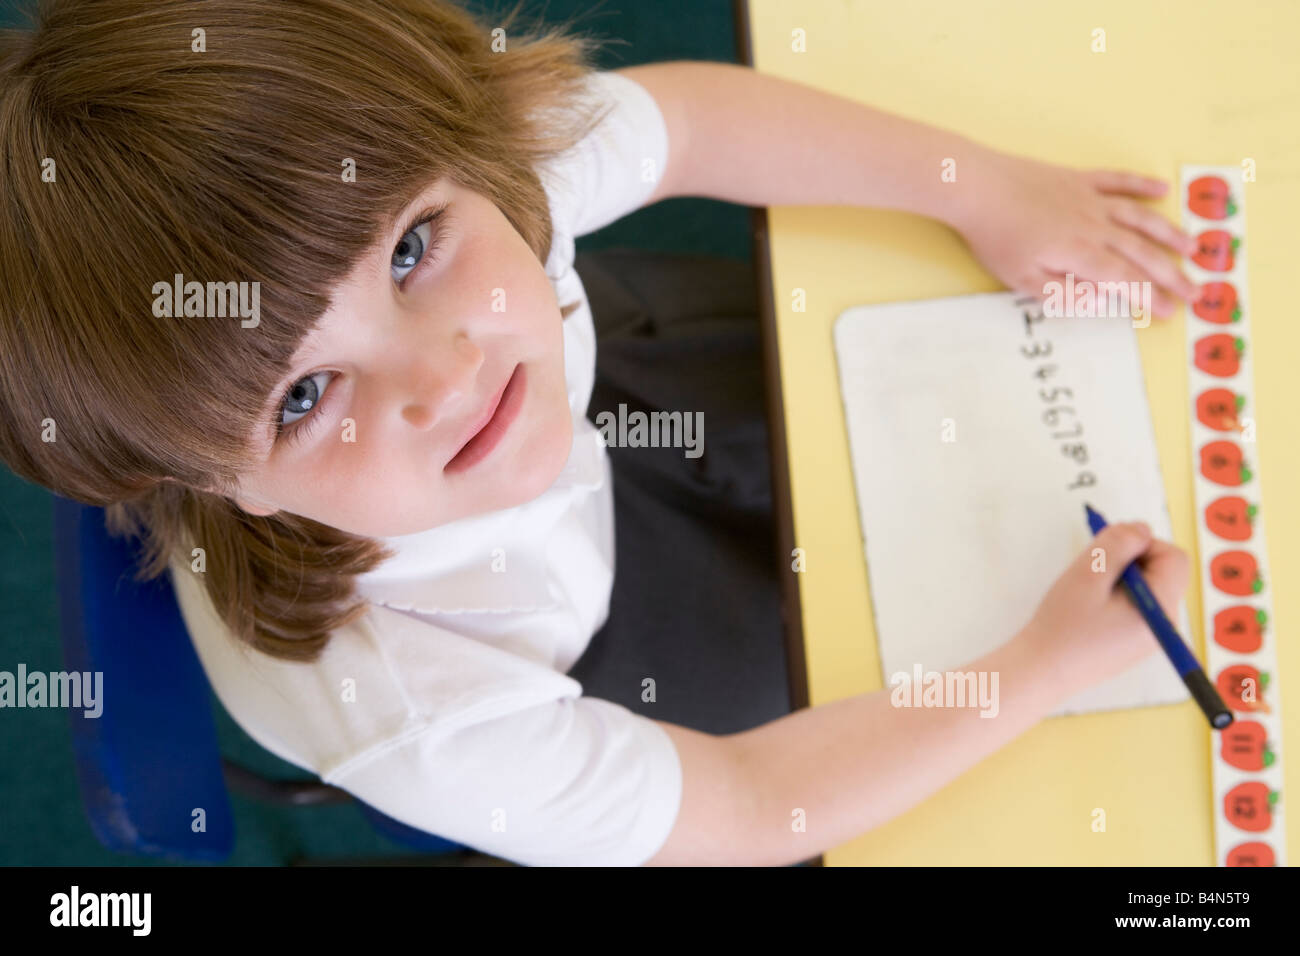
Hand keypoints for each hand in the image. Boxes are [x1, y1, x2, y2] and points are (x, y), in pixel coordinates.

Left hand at [952, 149, 1200, 318]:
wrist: (977, 186)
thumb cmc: (994, 237)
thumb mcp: (1022, 279)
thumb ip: (1065, 293)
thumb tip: (1102, 298)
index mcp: (1081, 254)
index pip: (1125, 281)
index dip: (1150, 297)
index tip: (1170, 312)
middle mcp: (1095, 225)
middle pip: (1142, 253)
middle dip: (1172, 274)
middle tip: (1196, 291)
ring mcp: (1089, 199)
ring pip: (1139, 217)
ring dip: (1169, 233)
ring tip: (1194, 247)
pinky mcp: (1078, 179)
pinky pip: (1118, 181)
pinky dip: (1141, 185)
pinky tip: (1162, 190)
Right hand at [1017, 521, 1190, 698]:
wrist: (1041, 673)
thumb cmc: (1063, 624)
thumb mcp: (1088, 574)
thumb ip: (1118, 544)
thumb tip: (1142, 529)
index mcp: (1161, 607)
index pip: (1173, 557)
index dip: (1142, 544)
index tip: (1108, 552)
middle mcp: (1165, 624)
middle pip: (1161, 572)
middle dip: (1129, 561)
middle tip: (1092, 570)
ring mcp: (1149, 637)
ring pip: (1146, 588)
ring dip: (1119, 578)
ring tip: (1086, 592)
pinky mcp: (1133, 645)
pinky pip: (1135, 608)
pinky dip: (1115, 597)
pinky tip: (1087, 609)